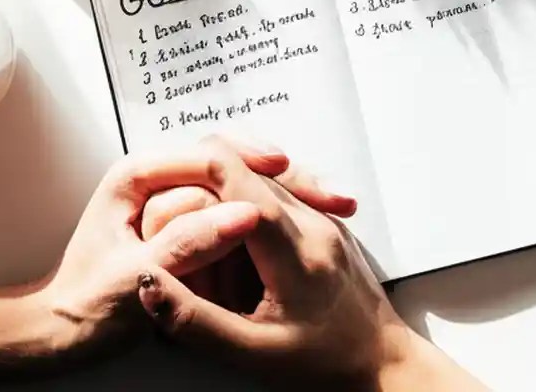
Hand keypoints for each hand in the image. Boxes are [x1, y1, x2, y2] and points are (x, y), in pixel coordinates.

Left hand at [32, 142, 353, 357]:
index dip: (250, 160)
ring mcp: (180, 196)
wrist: (68, 334)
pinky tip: (314, 222)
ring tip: (334, 204)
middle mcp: (160, 177)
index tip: (286, 169)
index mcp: (137, 177)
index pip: (206, 153)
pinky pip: (245, 203)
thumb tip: (244, 214)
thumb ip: (188, 244)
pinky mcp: (196, 220)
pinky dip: (280, 210)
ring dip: (290, 191)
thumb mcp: (137, 278)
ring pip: (246, 180)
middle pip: (234, 159)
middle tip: (327, 192)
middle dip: (284, 174)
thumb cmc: (88, 309)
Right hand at [136, 138, 484, 390]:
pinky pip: (285, 194)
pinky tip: (237, 233)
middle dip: (206, 179)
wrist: (386, 367)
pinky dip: (253, 201)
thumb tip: (148, 284)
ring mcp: (326, 220)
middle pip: (250, 168)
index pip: (236, 178)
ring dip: (230, 188)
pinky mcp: (330, 226)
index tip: (161, 188)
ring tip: (201, 219)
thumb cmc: (326, 366)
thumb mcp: (253, 353)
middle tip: (172, 202)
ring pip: (268, 176)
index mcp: (294, 249)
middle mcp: (315, 223)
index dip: (192, 173)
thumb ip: (195, 321)